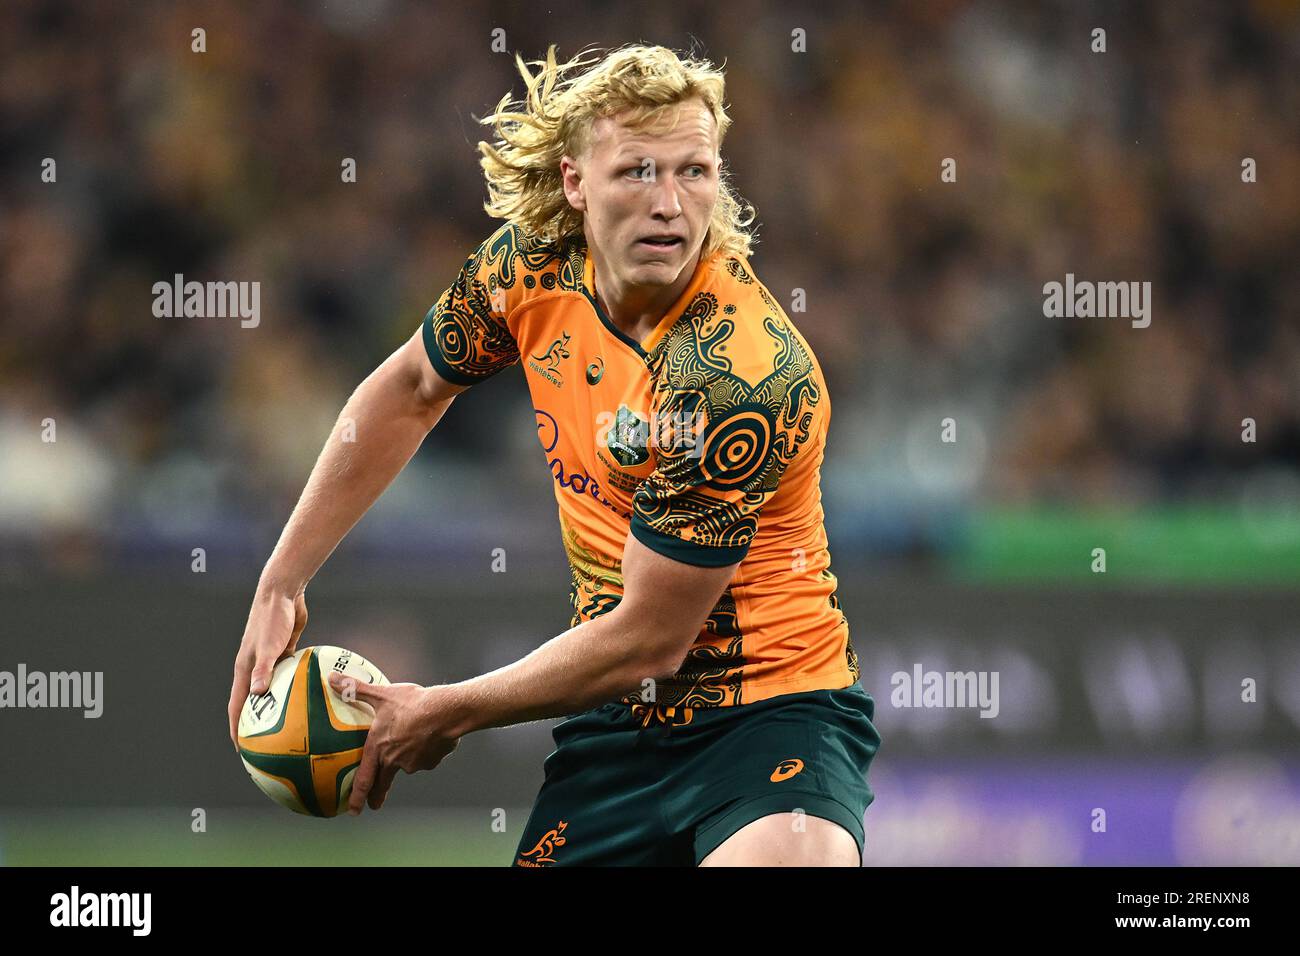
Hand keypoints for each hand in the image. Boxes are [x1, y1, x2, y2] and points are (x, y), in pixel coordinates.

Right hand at [228, 585, 308, 750]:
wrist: (283, 593)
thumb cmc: (272, 618)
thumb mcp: (268, 645)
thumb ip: (263, 669)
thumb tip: (256, 695)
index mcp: (245, 670)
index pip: (238, 707)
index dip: (238, 730)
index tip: (243, 752)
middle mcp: (255, 668)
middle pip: (254, 703)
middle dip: (258, 727)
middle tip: (269, 747)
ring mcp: (270, 660)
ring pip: (274, 691)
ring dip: (280, 708)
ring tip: (293, 728)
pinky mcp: (286, 651)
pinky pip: (291, 677)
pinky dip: (297, 689)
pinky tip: (314, 699)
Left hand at [327, 675, 459, 814]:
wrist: (446, 711)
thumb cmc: (411, 702)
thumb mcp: (382, 694)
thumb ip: (356, 689)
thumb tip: (331, 678)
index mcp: (378, 747)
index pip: (364, 779)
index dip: (356, 796)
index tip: (353, 810)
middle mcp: (394, 760)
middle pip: (384, 782)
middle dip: (378, 795)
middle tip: (374, 805)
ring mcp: (413, 763)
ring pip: (409, 763)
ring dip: (409, 757)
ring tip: (416, 737)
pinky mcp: (431, 761)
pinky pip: (427, 757)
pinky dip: (427, 751)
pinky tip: (432, 735)